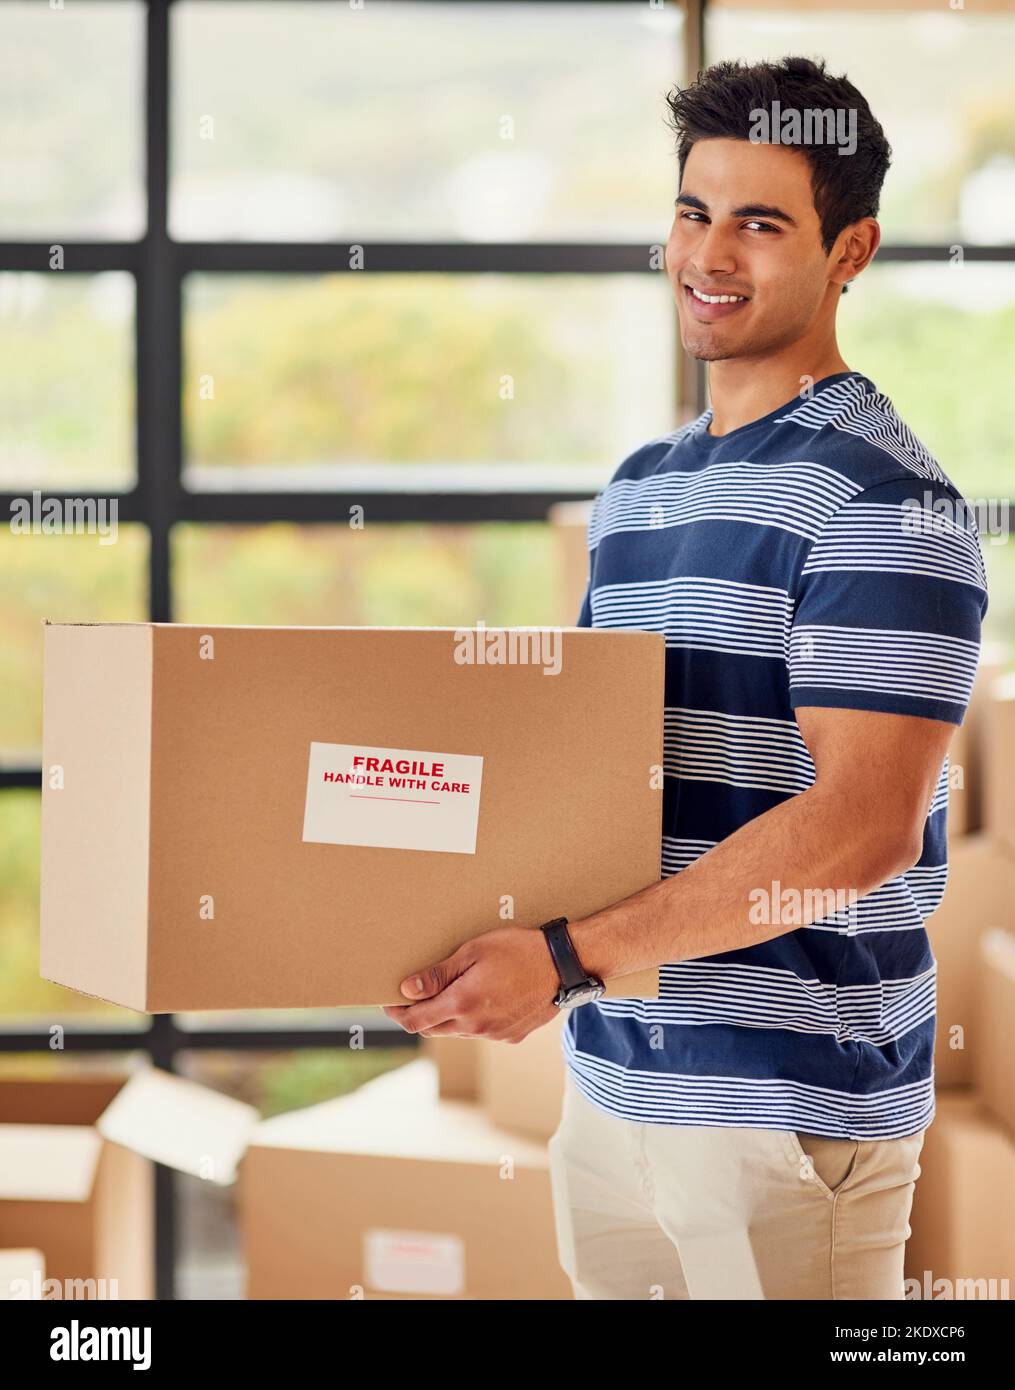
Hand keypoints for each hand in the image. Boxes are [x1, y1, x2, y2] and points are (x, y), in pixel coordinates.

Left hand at [381, 925, 561, 1041]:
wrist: (563, 965)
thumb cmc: (518, 950)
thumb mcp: (473, 952)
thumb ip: (438, 974)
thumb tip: (407, 989)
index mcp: (462, 1004)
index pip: (417, 1021)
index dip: (398, 1015)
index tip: (389, 1005)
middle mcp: (476, 1026)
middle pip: (434, 1029)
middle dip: (420, 1015)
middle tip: (414, 997)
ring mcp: (495, 1034)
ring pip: (458, 1031)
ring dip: (448, 1017)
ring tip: (452, 992)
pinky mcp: (511, 1036)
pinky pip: (482, 1031)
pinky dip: (473, 1019)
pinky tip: (482, 998)